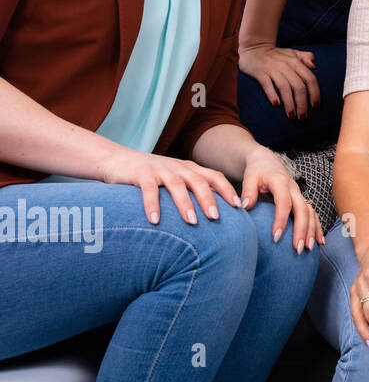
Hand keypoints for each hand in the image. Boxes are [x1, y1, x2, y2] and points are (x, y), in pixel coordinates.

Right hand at [101, 148, 241, 225]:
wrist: (117, 159)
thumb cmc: (151, 176)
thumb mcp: (174, 179)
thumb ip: (190, 191)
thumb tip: (213, 214)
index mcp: (189, 168)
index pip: (214, 176)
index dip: (227, 190)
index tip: (238, 206)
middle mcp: (177, 167)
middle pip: (198, 182)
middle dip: (209, 199)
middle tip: (217, 218)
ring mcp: (159, 169)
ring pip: (177, 186)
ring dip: (185, 204)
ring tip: (192, 222)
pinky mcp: (140, 174)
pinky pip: (149, 190)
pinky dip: (152, 205)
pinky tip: (155, 221)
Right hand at [238, 40, 320, 120]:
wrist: (254, 48)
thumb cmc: (277, 55)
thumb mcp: (293, 53)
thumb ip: (307, 57)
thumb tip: (315, 66)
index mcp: (296, 62)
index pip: (310, 79)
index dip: (315, 93)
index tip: (315, 106)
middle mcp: (285, 65)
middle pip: (298, 86)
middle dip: (302, 104)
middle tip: (302, 117)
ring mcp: (272, 69)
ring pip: (284, 87)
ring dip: (289, 103)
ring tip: (292, 116)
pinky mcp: (260, 73)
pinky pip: (267, 84)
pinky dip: (272, 94)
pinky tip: (276, 105)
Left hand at [239, 148, 324, 253]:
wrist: (267, 161)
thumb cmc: (257, 171)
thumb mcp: (249, 177)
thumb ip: (248, 191)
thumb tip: (244, 206)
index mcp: (281, 182)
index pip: (284, 202)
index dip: (281, 220)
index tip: (276, 238)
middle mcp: (294, 189)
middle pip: (302, 210)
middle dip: (302, 230)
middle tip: (298, 248)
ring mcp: (300, 195)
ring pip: (311, 213)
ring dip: (311, 231)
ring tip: (309, 249)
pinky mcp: (302, 200)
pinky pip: (313, 215)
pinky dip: (317, 228)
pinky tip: (319, 242)